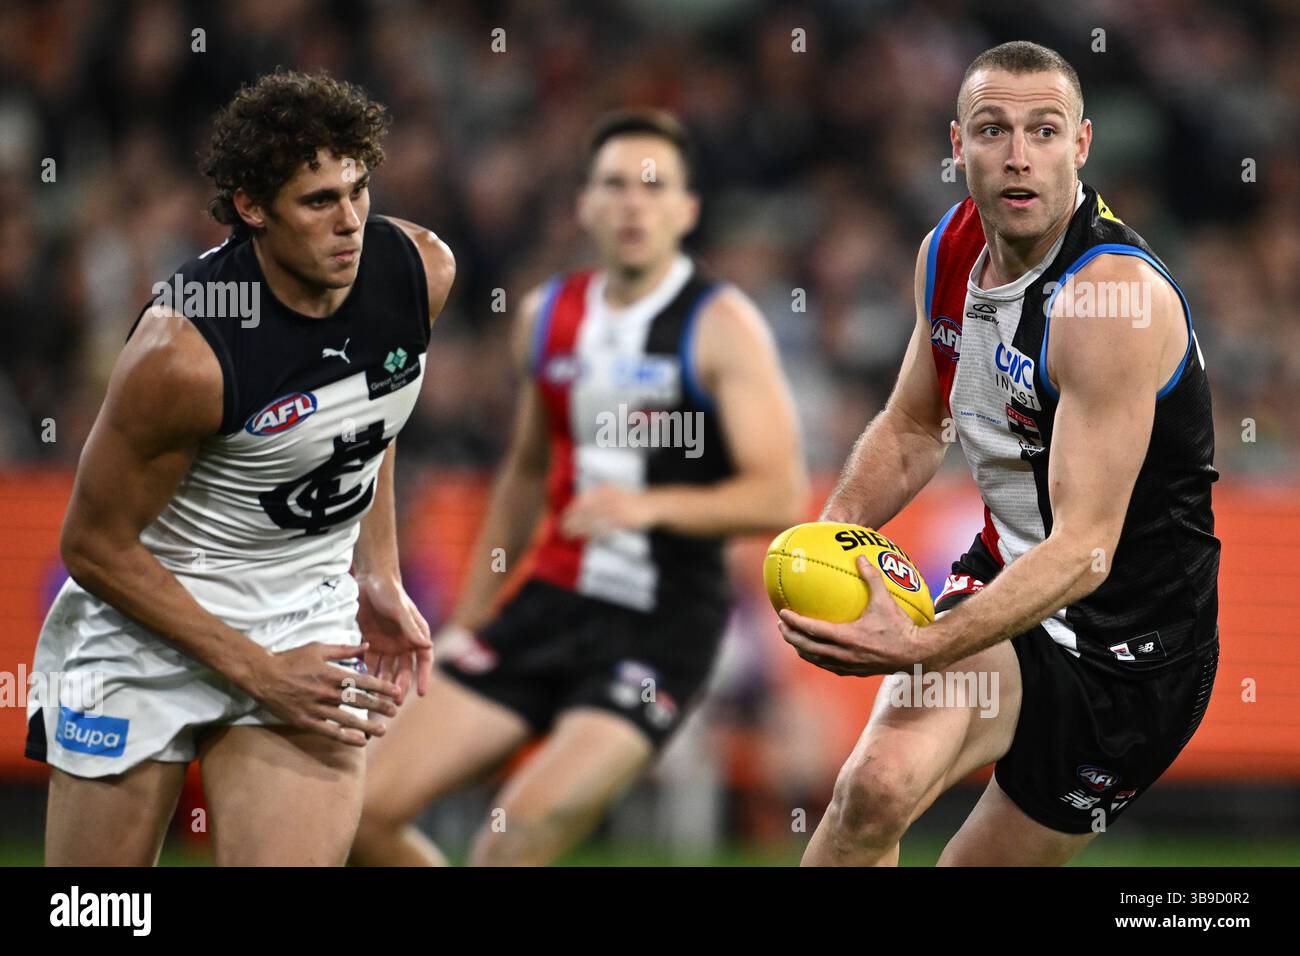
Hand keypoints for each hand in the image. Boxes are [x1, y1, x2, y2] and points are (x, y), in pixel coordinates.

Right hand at [248, 641, 401, 745]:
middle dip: (380, 706)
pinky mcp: (306, 721)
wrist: (263, 675)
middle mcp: (327, 692)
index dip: (382, 687)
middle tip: (395, 711)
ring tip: (383, 730)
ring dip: (367, 726)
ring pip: (348, 719)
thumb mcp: (318, 648)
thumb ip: (344, 649)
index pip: (364, 682)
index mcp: (332, 673)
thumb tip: (367, 646)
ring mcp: (317, 708)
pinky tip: (360, 742)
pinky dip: (346, 738)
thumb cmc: (292, 659)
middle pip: (359, 701)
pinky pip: (330, 732)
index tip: (396, 692)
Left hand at [356, 574, 433, 703]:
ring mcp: (386, 645)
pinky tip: (361, 686)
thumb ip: (411, 628)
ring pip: (385, 670)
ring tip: (376, 699)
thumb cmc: (391, 592)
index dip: (423, 676)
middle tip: (394, 702)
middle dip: (399, 687)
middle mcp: (403, 644)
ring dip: (382, 684)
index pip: (423, 661)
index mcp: (416, 636)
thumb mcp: (400, 609)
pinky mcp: (370, 644)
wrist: (370, 580)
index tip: (421, 693)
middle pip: (403, 671)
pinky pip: (369, 663)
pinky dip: (366, 674)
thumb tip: (427, 646)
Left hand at [559, 485, 655, 537]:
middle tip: (561, 529)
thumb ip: (599, 498)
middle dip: (572, 520)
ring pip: (592, 520)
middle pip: (585, 510)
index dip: (572, 509)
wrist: (652, 504)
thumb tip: (580, 507)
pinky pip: (604, 528)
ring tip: (568, 535)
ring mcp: (616, 509)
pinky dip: (593, 534)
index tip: (563, 517)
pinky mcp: (623, 520)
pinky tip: (586, 539)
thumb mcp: (614, 493)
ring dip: (578, 529)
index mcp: (606, 490)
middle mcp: (609, 497)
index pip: (583, 499)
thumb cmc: (630, 501)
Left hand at [777, 555, 922, 676]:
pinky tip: (815, 650)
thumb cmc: (901, 626)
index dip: (795, 622)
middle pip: (807, 647)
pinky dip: (816, 658)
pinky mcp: (855, 671)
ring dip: (801, 648)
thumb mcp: (886, 600)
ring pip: (816, 659)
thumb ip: (872, 578)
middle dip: (791, 636)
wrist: (917, 654)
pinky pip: (828, 666)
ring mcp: (848, 665)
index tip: (782, 613)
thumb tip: (860, 557)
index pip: (812, 630)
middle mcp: (844, 654)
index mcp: (848, 637)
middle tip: (781, 625)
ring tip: (792, 637)